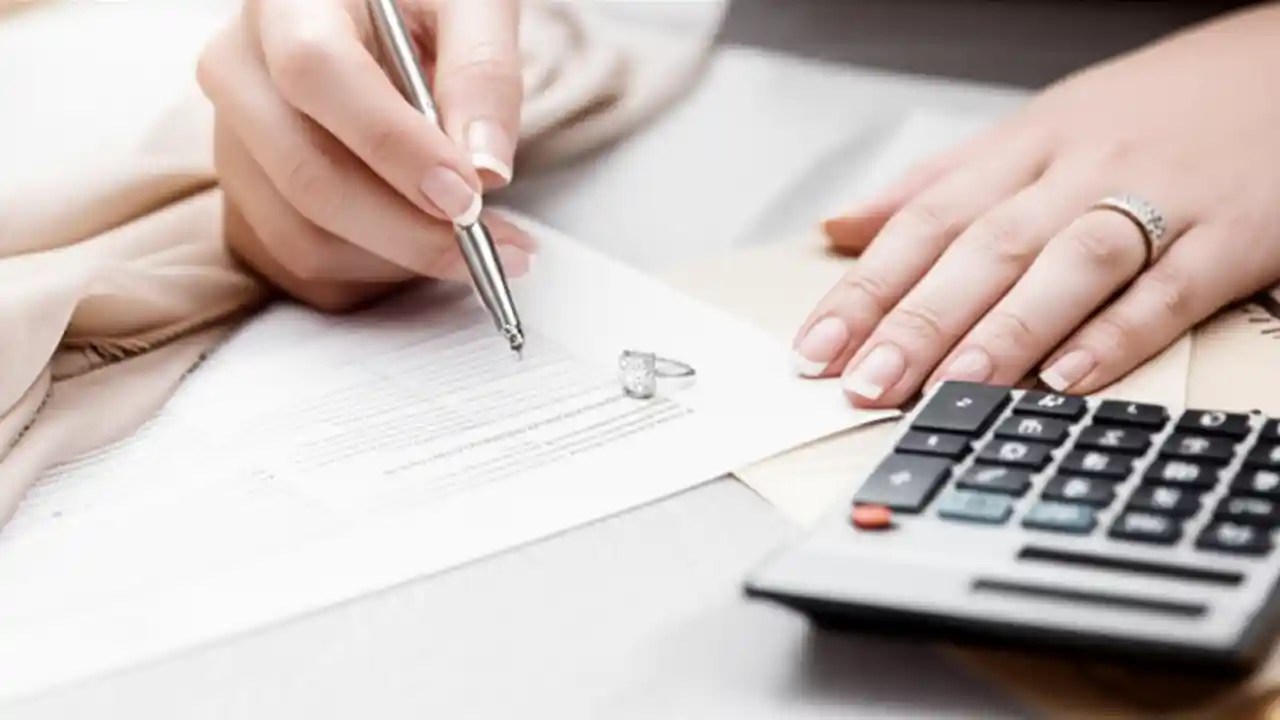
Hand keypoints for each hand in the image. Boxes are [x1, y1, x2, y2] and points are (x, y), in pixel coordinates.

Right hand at [198, 0, 534, 311]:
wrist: (385, 23)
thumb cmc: (428, 6)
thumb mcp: (471, 8)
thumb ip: (484, 73)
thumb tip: (486, 170)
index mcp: (287, 2)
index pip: (316, 74)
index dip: (394, 146)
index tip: (469, 195)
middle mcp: (239, 71)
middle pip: (306, 175)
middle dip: (410, 231)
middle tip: (496, 245)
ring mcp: (234, 143)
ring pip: (304, 237)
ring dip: (400, 261)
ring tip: (475, 245)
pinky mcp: (246, 199)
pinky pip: (304, 267)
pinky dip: (376, 276)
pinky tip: (425, 246)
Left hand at [794, 5, 1279, 406]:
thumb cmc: (1146, 112)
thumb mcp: (1032, 130)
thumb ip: (935, 185)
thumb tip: (840, 227)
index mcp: (1025, 148)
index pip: (926, 221)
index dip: (866, 286)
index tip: (815, 346)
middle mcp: (1079, 171)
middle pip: (984, 248)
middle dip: (916, 320)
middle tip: (862, 382)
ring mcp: (1158, 201)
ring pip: (1069, 265)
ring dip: (1005, 330)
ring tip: (948, 388)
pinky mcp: (1231, 235)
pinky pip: (1170, 288)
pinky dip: (1118, 332)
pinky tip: (1070, 378)